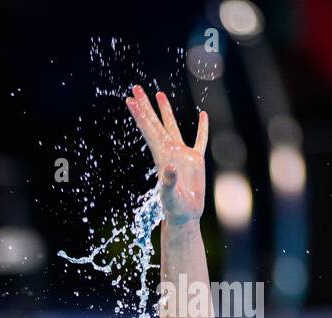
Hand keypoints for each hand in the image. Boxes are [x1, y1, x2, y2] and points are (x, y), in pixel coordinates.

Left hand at [126, 85, 207, 226]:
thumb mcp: (171, 197)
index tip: (129, 99)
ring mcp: (182, 155)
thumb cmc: (176, 209)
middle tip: (136, 87)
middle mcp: (169, 151)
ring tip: (159, 94)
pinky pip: (199, 140)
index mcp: (162, 156)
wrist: (185, 216)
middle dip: (146, 105)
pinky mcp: (196, 161)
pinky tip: (202, 115)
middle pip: (155, 123)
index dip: (140, 114)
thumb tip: (169, 167)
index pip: (148, 130)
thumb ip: (169, 183)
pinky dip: (201, 128)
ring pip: (172, 126)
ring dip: (165, 111)